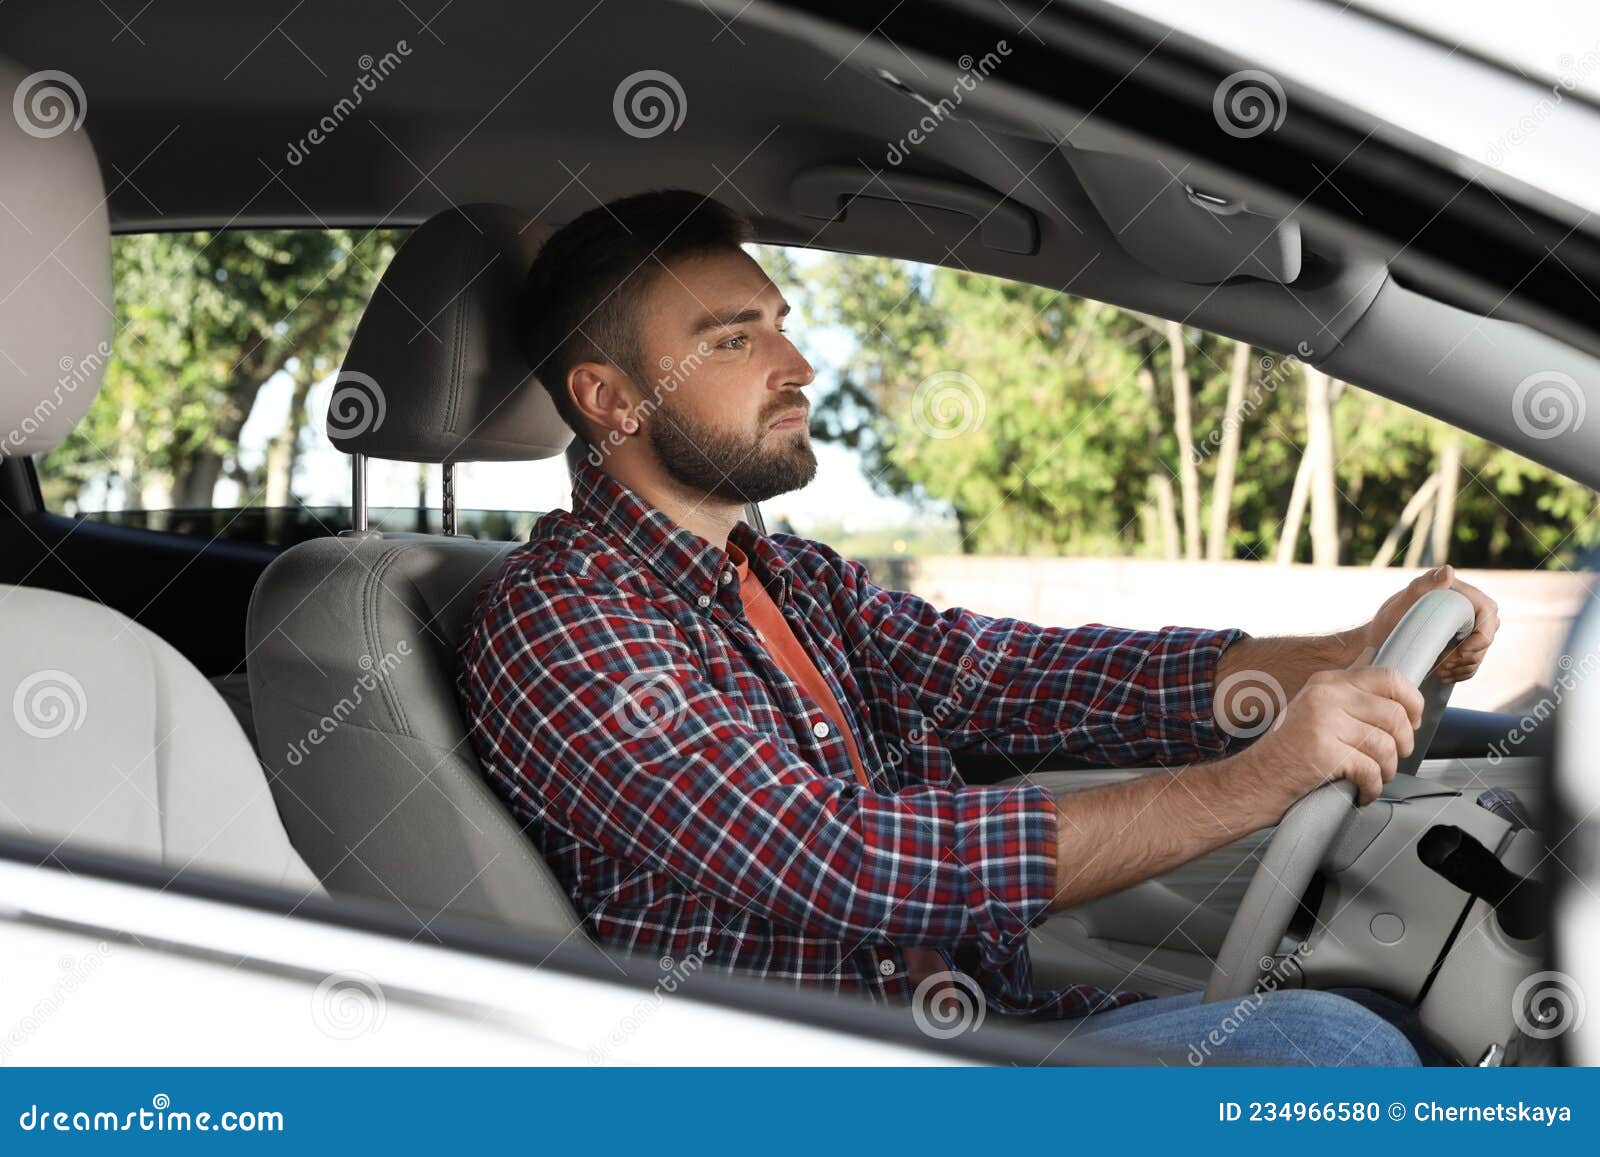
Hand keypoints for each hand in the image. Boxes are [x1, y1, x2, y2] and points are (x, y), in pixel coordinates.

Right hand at [1241, 667, 1424, 812]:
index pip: (1388, 677)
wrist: (1254, 781)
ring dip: (1386, 770)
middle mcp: (1325, 696)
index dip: (1412, 701)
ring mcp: (1323, 722)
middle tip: (1391, 758)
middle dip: (1402, 744)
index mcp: (1327, 682)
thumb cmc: (1288, 753)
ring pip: (1386, 745)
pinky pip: (1370, 770)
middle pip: (1394, 714)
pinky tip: (1360, 792)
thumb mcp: (1316, 711)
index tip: (1412, 721)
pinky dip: (1371, 788)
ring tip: (1371, 777)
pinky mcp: (1324, 752)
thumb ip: (1349, 697)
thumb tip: (1392, 687)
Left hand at [1362, 565, 1498, 683]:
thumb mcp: (1401, 604)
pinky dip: (1461, 672)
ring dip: (1464, 667)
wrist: (1379, 641)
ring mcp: (1464, 627)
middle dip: (1470, 656)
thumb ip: (1422, 585)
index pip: (1488, 612)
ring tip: (1439, 670)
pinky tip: (1442, 674)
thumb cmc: (1388, 620)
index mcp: (1457, 592)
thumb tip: (1448, 571)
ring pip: (1481, 651)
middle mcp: (1465, 608)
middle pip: (1487, 635)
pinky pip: (1473, 662)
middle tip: (1443, 665)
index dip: (1482, 636)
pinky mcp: (1459, 644)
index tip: (1461, 652)